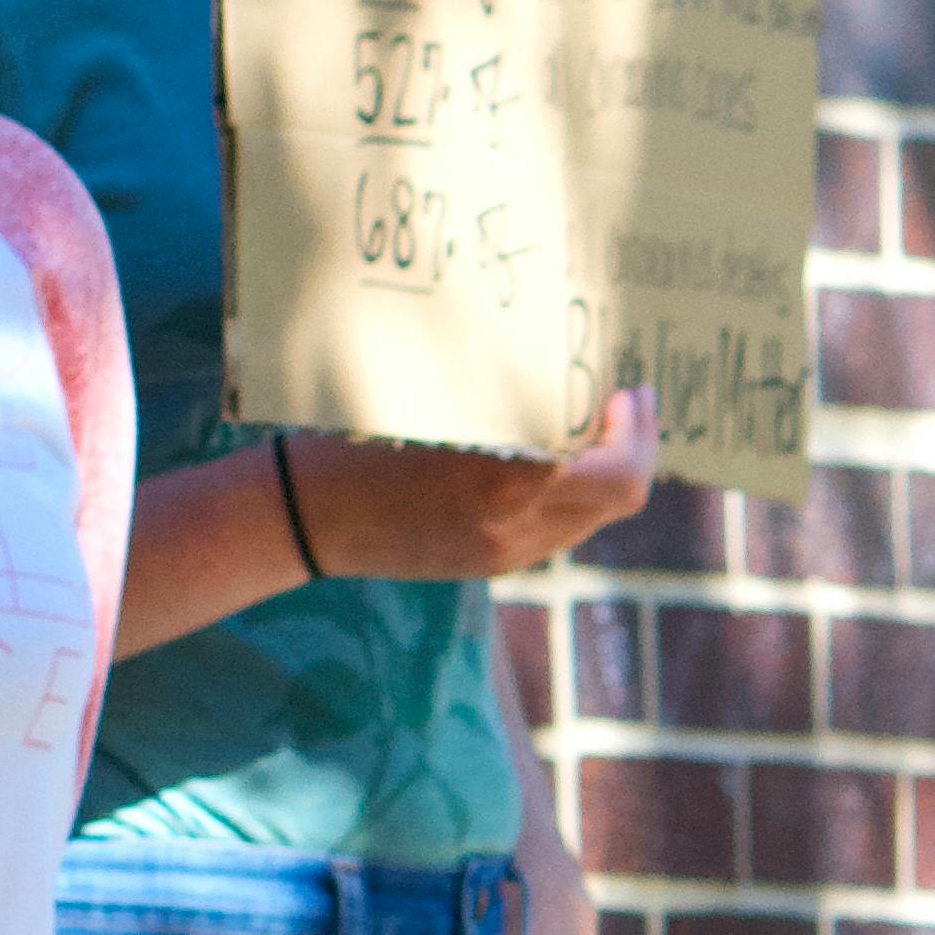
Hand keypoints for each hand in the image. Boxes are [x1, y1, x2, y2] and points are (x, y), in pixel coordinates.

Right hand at [292, 391, 659, 583]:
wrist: (299, 517)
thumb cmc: (352, 442)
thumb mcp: (428, 409)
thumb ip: (496, 405)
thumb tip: (551, 373)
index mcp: (501, 485)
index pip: (612, 470)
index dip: (634, 428)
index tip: (627, 388)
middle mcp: (514, 529)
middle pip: (619, 497)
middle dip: (636, 446)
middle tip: (629, 403)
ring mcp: (505, 552)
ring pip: (594, 515)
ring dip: (608, 469)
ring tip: (594, 426)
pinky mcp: (490, 562)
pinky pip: (560, 527)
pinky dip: (574, 490)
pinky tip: (553, 459)